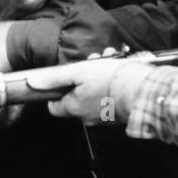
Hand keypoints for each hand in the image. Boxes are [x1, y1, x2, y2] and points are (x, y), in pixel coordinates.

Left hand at [26, 55, 150, 126]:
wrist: (145, 90)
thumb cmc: (111, 80)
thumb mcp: (77, 72)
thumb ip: (54, 78)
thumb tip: (32, 83)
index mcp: (74, 108)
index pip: (54, 106)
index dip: (56, 90)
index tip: (63, 79)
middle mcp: (87, 117)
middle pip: (74, 97)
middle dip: (80, 77)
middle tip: (91, 62)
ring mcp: (104, 117)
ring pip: (92, 95)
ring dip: (96, 77)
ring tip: (107, 61)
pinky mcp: (119, 113)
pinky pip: (108, 98)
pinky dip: (110, 84)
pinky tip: (117, 70)